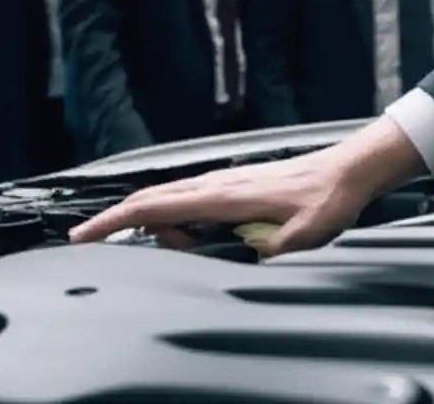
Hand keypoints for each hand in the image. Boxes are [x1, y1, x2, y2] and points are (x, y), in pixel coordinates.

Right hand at [69, 117, 428, 254]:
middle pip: (154, 201)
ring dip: (164, 229)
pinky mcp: (236, 184)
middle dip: (123, 224)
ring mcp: (226, 181)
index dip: (114, 222)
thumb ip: (264, 253)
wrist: (350, 170)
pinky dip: (184, 221)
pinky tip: (203, 238)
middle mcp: (219, 183)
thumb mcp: (299, 239)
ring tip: (188, 250)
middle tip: (106, 247)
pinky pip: (194, 202)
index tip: (83, 235)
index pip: (154, 207)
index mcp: (224, 195)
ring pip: (173, 202)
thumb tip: (240, 264)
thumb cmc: (327, 197)